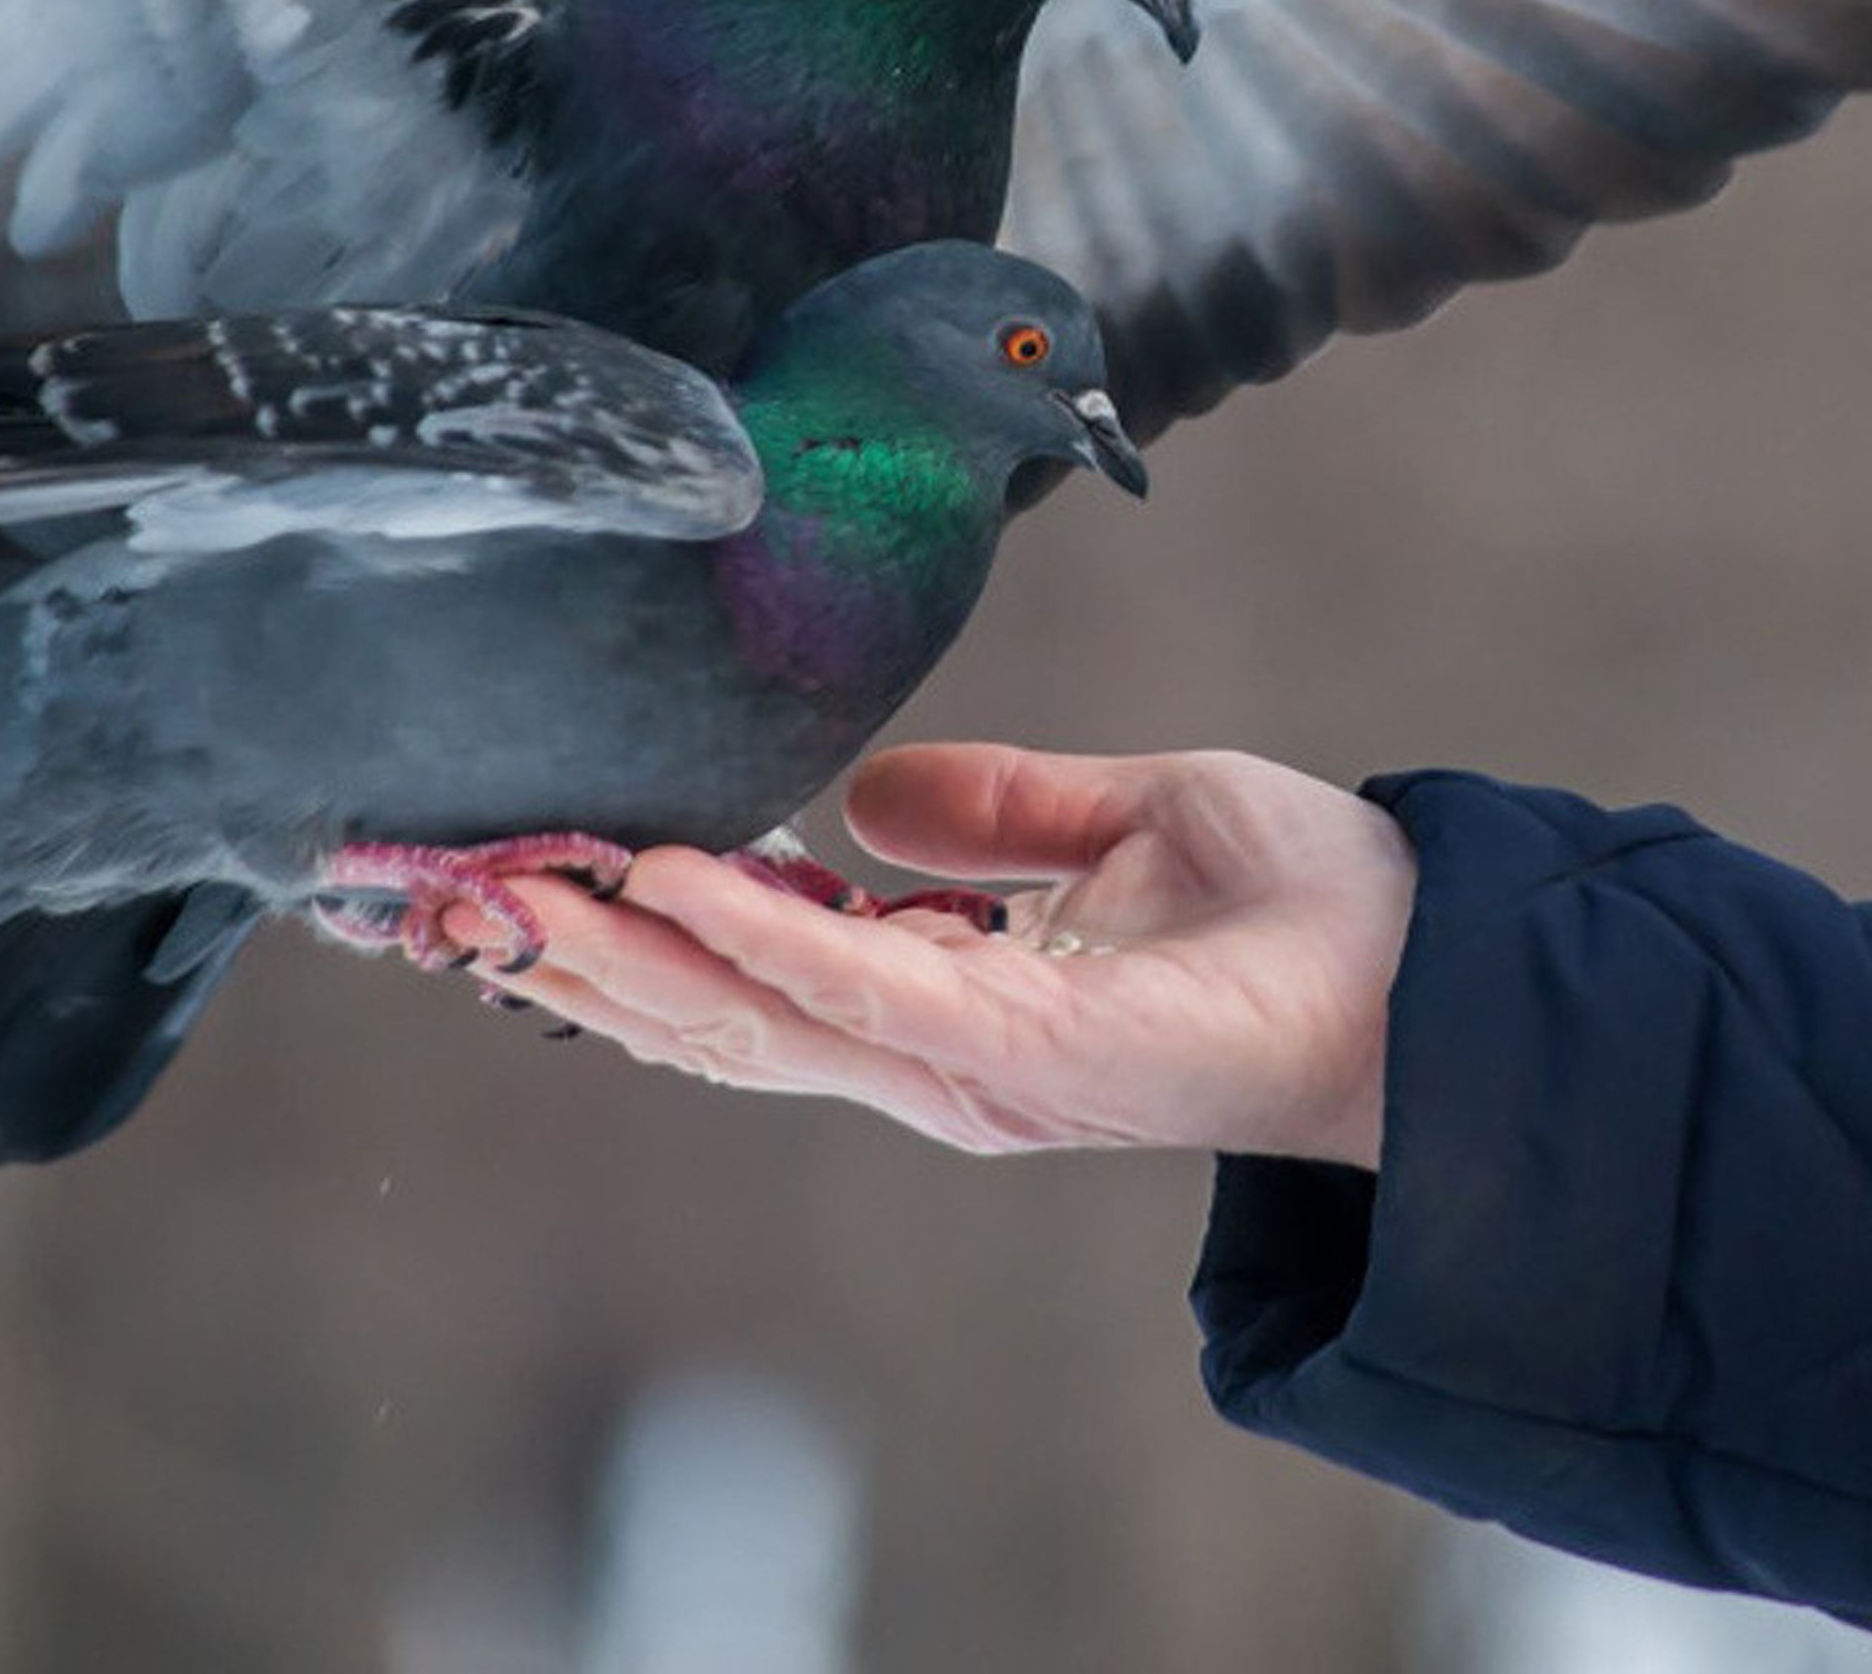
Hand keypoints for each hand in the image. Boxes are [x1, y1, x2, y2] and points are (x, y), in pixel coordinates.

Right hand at [482, 744, 1413, 1166]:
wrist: (1433, 966)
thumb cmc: (1300, 904)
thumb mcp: (1121, 819)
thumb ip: (992, 814)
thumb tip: (864, 797)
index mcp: (943, 1012)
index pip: (744, 986)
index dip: (620, 940)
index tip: (505, 874)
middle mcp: (933, 1063)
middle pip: (709, 1024)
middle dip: (572, 962)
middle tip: (437, 899)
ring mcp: (972, 1074)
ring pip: (754, 1022)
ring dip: (626, 954)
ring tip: (513, 882)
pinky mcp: (1025, 1058)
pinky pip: (863, 994)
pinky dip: (757, 938)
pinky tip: (675, 873)